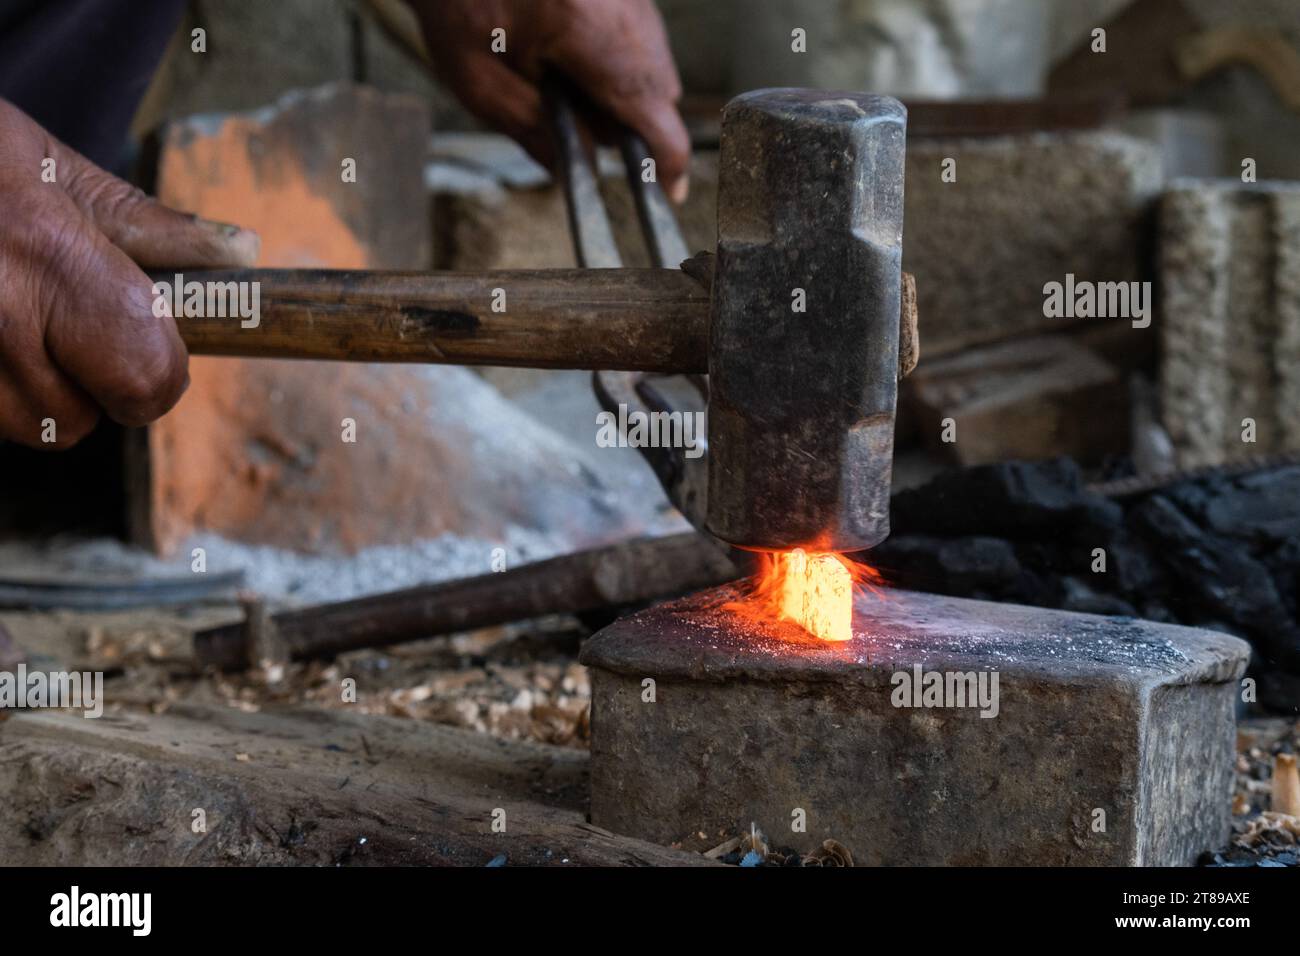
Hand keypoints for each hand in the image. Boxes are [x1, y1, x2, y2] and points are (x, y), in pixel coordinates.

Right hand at [0, 99, 258, 448]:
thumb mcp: (56, 171)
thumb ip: (151, 228)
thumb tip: (242, 252)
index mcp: (54, 258)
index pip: (143, 375)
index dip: (158, 376)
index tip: (150, 350)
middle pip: (78, 420)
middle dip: (93, 391)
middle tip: (75, 334)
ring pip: (24, 427)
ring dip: (34, 395)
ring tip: (15, 323)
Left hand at [412, 0, 690, 200]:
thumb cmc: (455, 1)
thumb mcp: (476, 79)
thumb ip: (529, 131)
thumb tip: (571, 171)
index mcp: (584, 26)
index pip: (650, 109)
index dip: (666, 160)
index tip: (670, 193)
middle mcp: (622, 3)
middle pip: (659, 87)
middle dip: (631, 120)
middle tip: (577, 123)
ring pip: (653, 61)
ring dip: (622, 88)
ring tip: (561, 80)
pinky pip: (638, 34)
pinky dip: (614, 58)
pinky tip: (568, 54)